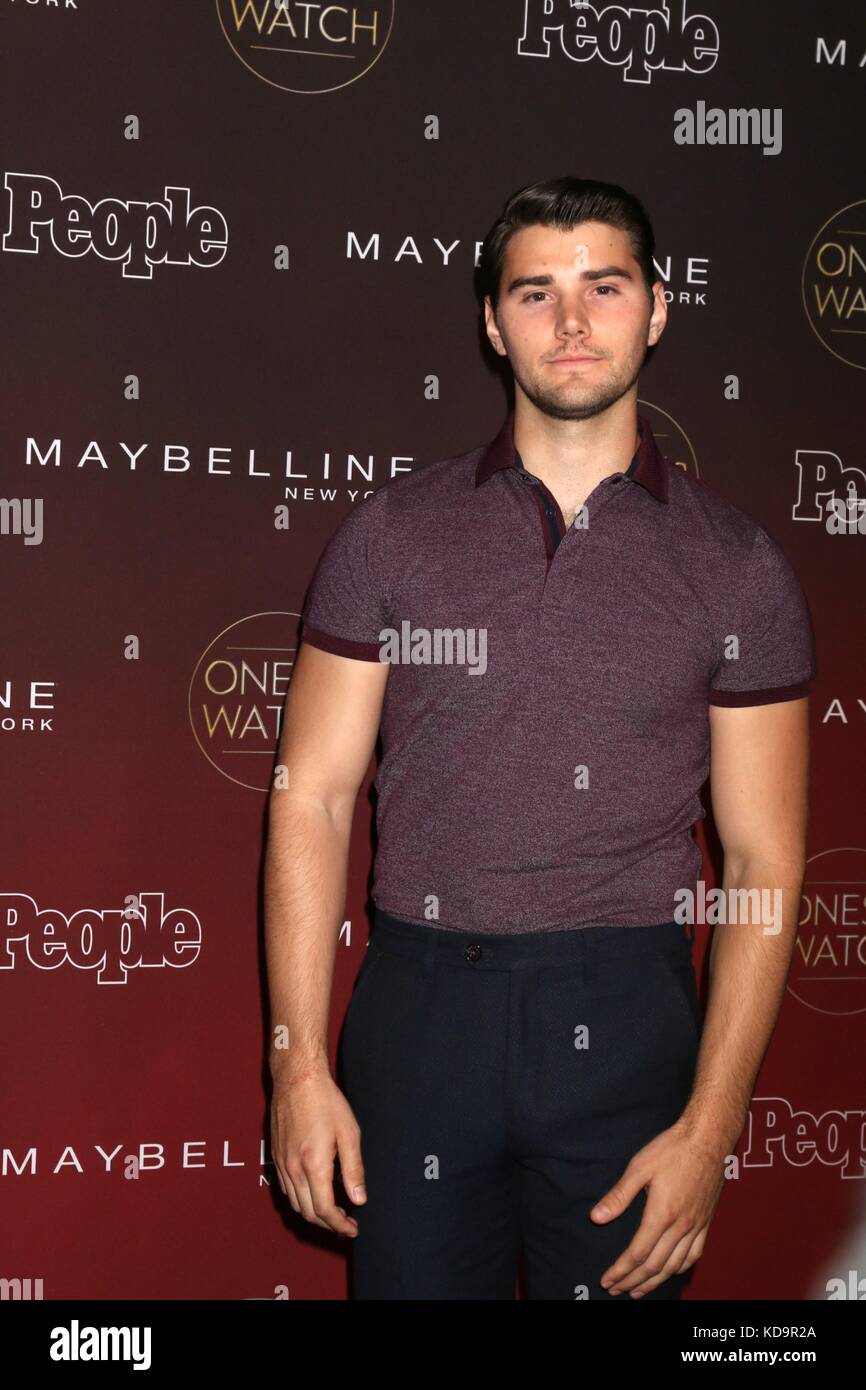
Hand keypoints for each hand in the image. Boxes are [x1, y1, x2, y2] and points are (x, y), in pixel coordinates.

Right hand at [270, 1063, 366, 1237]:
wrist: (296, 1079)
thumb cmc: (326, 1102)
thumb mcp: (349, 1133)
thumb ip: (354, 1169)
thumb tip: (359, 1199)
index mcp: (314, 1165)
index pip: (325, 1210)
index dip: (340, 1225)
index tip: (353, 1229)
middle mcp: (293, 1169)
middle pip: (309, 1213)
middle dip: (329, 1224)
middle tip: (347, 1223)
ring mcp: (281, 1164)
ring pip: (295, 1204)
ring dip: (314, 1214)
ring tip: (334, 1211)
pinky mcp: (275, 1156)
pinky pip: (286, 1189)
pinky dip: (301, 1200)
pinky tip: (315, 1192)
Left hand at [591, 1118, 727, 1296]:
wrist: (708, 1139)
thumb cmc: (672, 1149)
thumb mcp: (639, 1167)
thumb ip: (618, 1196)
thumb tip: (597, 1218)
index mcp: (662, 1215)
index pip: (637, 1254)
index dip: (620, 1270)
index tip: (607, 1280)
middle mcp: (681, 1227)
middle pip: (654, 1266)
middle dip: (633, 1281)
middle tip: (616, 1290)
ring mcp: (696, 1226)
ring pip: (674, 1266)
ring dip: (654, 1282)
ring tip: (638, 1290)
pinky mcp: (706, 1222)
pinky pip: (694, 1255)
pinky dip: (679, 1269)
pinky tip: (670, 1272)